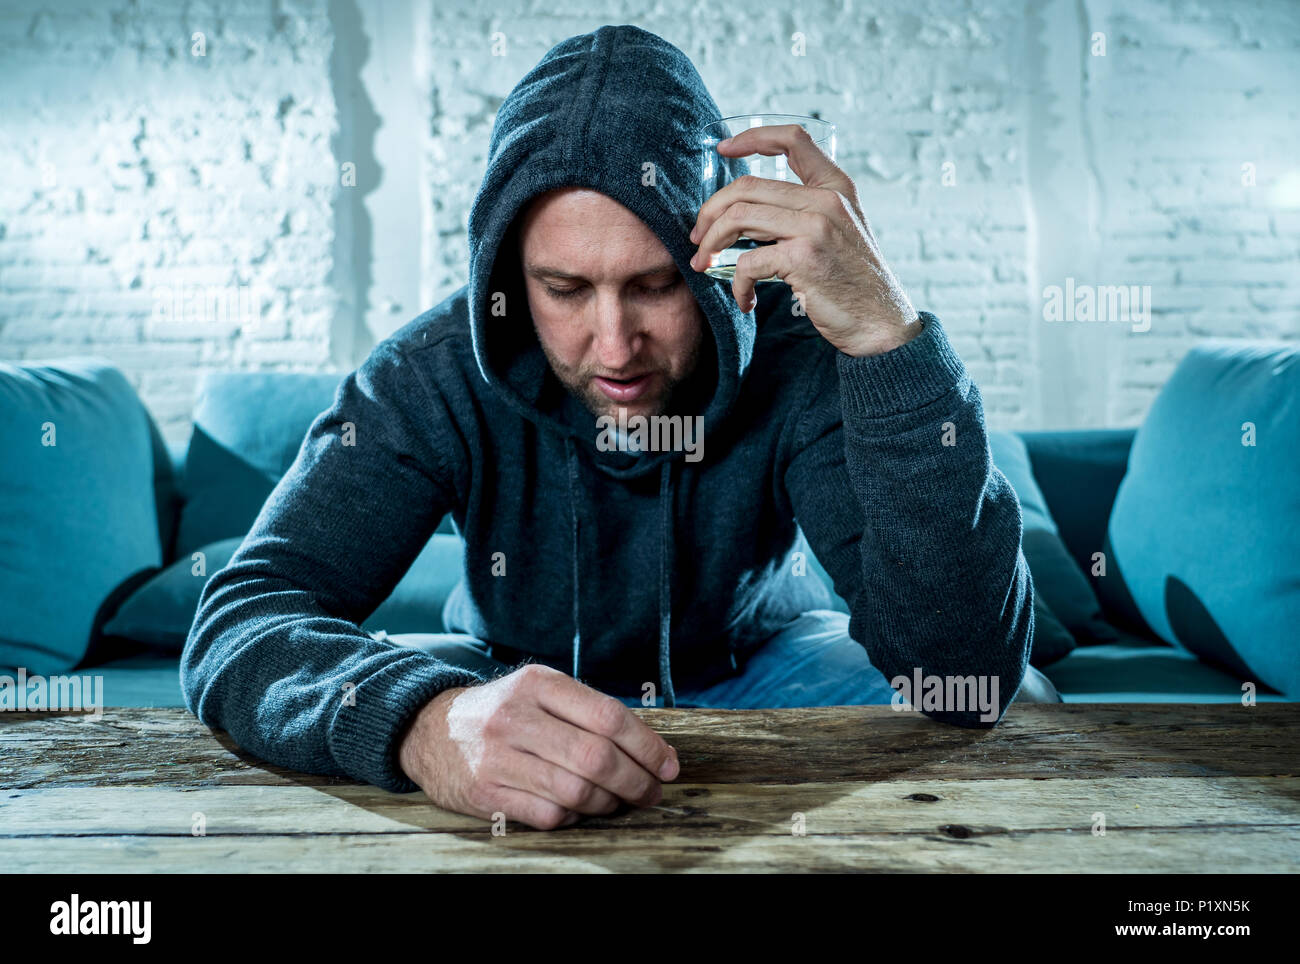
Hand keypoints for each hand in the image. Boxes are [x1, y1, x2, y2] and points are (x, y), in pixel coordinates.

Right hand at [397, 663, 679, 829]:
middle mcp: (516, 716)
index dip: (647, 746)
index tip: (668, 765)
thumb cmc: (502, 713)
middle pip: (597, 757)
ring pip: (576, 790)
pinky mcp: (485, 792)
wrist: (428, 730)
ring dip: (609, 803)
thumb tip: (652, 748)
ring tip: (618, 802)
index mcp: (538, 684)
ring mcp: (497, 756)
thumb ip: (587, 711)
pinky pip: (548, 814)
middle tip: (651, 792)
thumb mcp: (539, 692)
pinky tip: (576, 808)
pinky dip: (573, 816)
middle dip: (636, 781)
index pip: (608, 716)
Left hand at [689, 124, 921, 357]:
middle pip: (747, 186)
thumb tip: (747, 210)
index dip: (752, 137)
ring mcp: (816, 226)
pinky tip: (744, 300)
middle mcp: (827, 199)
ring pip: (738, 217)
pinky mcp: (803, 258)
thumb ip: (808, 210)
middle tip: (698, 237)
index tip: (723, 149)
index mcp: (836, 185)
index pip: (793, 139)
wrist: (880, 323)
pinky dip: (737, 285)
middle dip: (710, 212)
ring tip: (704, 263)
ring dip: (711, 243)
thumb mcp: (841, 231)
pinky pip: (747, 263)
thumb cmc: (853, 282)